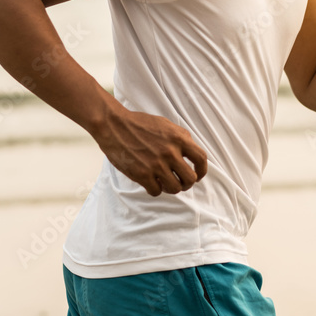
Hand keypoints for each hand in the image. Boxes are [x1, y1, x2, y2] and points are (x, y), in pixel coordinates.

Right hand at [92, 105, 207, 196]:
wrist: (114, 125)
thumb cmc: (139, 123)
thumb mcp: (165, 124)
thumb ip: (181, 138)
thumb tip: (192, 153)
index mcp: (179, 138)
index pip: (201, 159)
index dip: (202, 171)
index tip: (198, 175)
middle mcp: (170, 152)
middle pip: (190, 179)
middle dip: (187, 183)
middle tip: (179, 181)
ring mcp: (156, 165)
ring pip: (175, 188)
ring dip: (171, 187)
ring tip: (164, 182)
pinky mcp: (142, 174)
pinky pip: (156, 191)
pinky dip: (154, 189)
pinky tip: (150, 182)